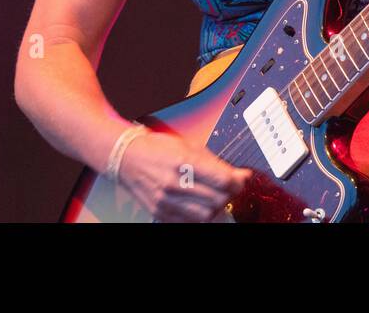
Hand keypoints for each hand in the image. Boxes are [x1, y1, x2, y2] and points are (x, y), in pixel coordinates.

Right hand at [116, 131, 251, 221]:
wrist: (127, 159)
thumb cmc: (158, 149)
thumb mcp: (188, 146)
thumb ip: (215, 162)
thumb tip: (240, 174)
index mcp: (183, 162)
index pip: (222, 179)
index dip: (237, 181)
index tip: (241, 179)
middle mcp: (174, 183)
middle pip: (217, 199)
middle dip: (229, 194)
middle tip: (229, 187)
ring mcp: (166, 201)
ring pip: (206, 215)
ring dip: (216, 207)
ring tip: (214, 197)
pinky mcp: (160, 213)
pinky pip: (189, 222)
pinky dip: (199, 215)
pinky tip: (199, 204)